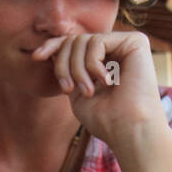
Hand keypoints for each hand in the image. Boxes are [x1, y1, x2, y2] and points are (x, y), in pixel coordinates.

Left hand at [31, 32, 166, 149]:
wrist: (129, 130)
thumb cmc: (106, 119)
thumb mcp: (77, 91)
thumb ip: (69, 69)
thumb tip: (54, 48)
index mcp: (104, 61)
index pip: (73, 44)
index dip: (53, 46)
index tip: (36, 57)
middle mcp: (116, 49)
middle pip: (74, 41)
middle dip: (63, 65)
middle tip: (68, 89)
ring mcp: (126, 44)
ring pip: (82, 40)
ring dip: (76, 69)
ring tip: (88, 91)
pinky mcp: (136, 41)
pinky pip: (97, 41)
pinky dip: (92, 63)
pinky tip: (106, 81)